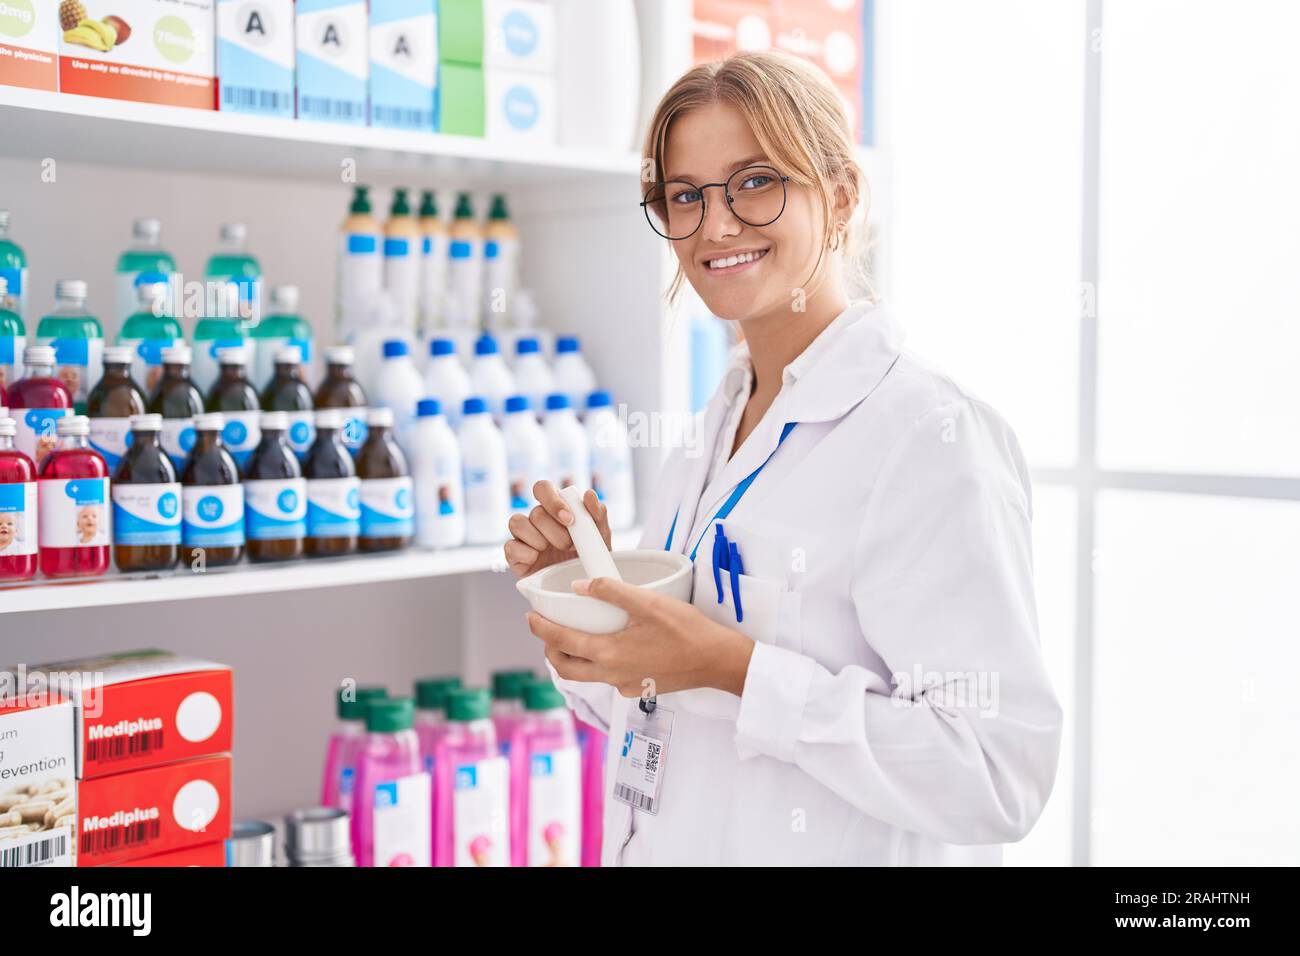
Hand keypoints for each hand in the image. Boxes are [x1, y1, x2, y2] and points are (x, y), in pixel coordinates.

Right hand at [504, 481, 610, 578]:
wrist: (583, 583)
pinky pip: (510, 546)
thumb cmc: (590, 553)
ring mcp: (523, 536)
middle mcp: (536, 518)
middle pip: (536, 512)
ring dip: (538, 540)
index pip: (542, 488)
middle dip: (556, 532)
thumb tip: (589, 494)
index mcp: (554, 507)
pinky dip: (526, 554)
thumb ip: (598, 513)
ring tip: (554, 553)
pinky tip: (538, 560)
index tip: (569, 519)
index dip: (553, 500)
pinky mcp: (514, 555)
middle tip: (570, 546)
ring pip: (516, 523)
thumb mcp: (600, 534)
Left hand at [526, 576, 755, 697]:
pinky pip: (608, 678)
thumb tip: (580, 586)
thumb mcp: (648, 602)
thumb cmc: (687, 631)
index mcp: (609, 654)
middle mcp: (613, 675)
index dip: (541, 630)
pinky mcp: (640, 688)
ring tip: (571, 639)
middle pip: (567, 669)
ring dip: (572, 659)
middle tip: (545, 631)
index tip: (529, 617)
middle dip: (550, 650)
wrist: (717, 660)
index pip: (561, 643)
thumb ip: (611, 592)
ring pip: (586, 676)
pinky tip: (608, 648)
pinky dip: (597, 664)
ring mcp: (626, 685)